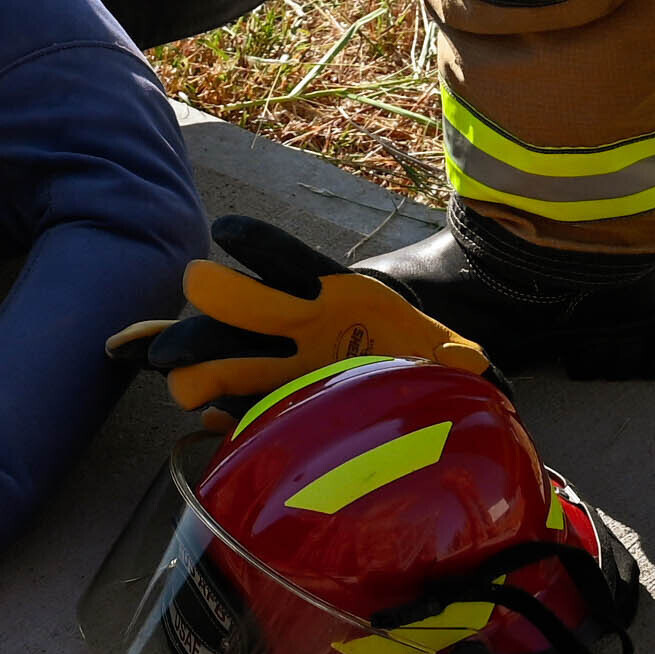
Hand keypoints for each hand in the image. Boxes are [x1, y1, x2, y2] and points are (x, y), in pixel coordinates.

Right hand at [105, 215, 494, 409]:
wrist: (414, 374)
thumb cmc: (424, 353)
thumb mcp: (446, 348)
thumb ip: (457, 355)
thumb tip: (474, 365)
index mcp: (335, 295)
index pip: (288, 260)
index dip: (258, 245)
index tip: (228, 232)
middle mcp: (295, 322)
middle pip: (236, 306)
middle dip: (205, 316)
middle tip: (182, 345)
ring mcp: (278, 359)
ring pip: (220, 348)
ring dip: (193, 363)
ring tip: (180, 382)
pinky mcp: (274, 395)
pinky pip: (235, 399)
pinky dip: (216, 408)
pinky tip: (210, 421)